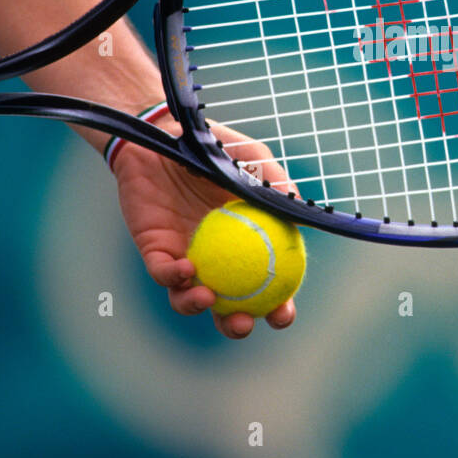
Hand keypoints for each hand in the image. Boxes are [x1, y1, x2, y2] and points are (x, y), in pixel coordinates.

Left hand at [110, 118, 296, 339]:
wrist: (168, 134)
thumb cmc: (215, 146)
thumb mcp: (252, 158)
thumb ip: (275, 182)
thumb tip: (302, 211)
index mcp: (244, 244)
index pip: (264, 285)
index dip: (276, 306)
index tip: (282, 313)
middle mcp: (214, 257)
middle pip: (226, 304)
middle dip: (235, 324)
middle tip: (245, 322)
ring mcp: (184, 255)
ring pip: (187, 297)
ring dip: (197, 306)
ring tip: (208, 298)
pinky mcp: (155, 248)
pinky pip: (162, 271)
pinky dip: (173, 276)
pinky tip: (186, 268)